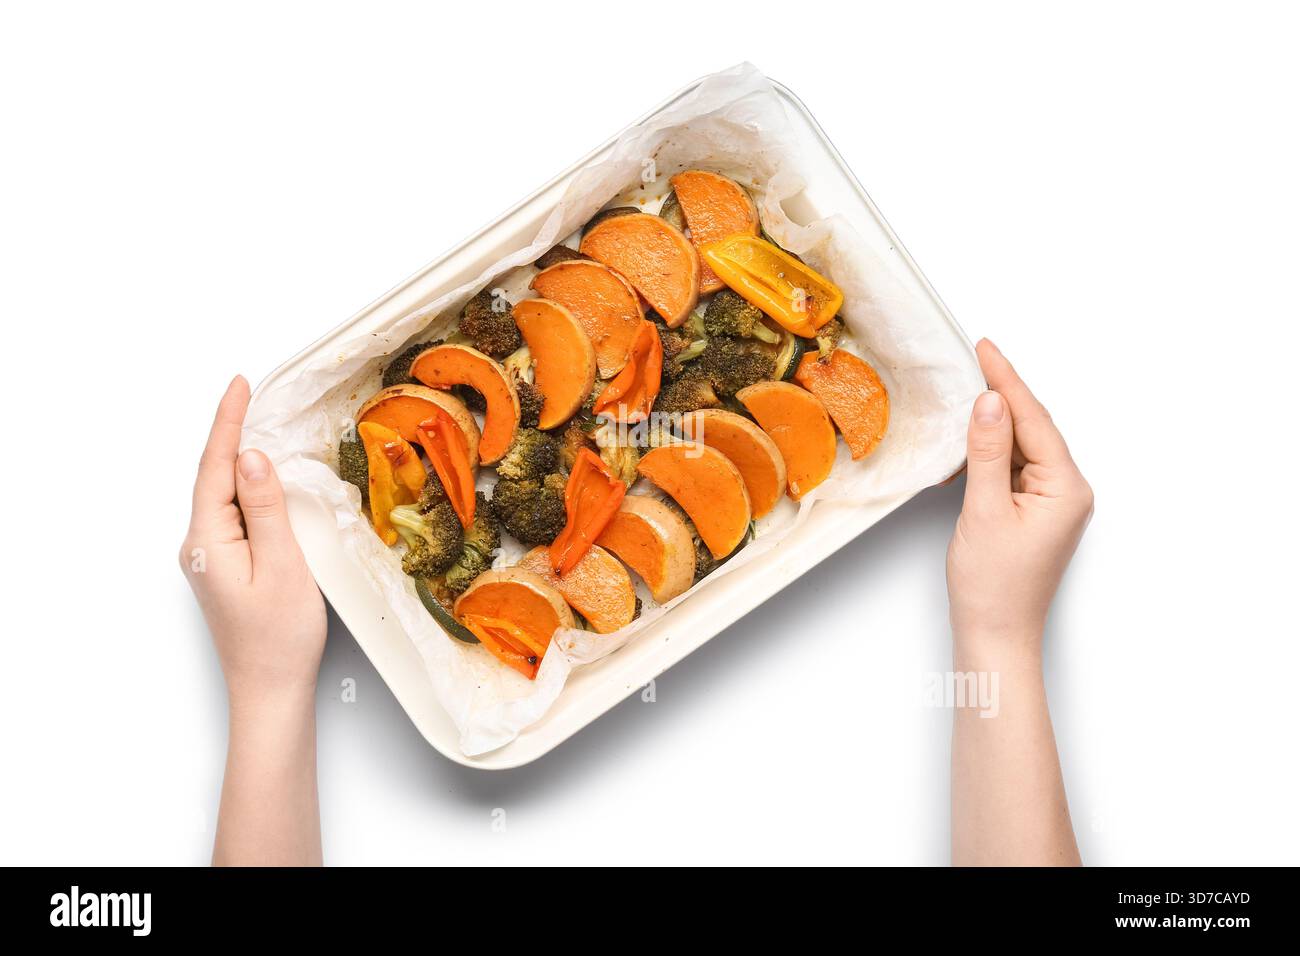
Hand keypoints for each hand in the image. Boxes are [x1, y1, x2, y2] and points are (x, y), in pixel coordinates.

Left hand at [180, 376, 325, 702]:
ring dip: (242, 460)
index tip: (239, 385)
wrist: (270, 692)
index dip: (228, 423)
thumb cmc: (279, 637)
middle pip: (216, 476)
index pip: (216, 467)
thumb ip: (265, 508)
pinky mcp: (227, 568)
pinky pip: (236, 515)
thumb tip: (252, 458)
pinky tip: (265, 481)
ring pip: (226, 496)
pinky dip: (250, 489)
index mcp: (208, 540)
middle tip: (251, 393)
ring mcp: (211, 558)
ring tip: (260, 424)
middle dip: (232, 432)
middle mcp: (201, 545)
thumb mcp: (282, 565)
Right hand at [947, 340, 1087, 865]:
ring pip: (1023, 446)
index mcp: (1066, 487)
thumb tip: (988, 402)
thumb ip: (987, 452)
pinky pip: (1016, 467)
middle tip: (976, 356)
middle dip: (1004, 392)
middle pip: (1034, 428)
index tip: (984, 348)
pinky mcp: (1035, 513)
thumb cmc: (993, 585)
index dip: (1007, 381)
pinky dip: (992, 449)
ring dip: (996, 420)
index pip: (1033, 420)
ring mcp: (1053, 502)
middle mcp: (1069, 490)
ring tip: (970, 386)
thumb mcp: (983, 510)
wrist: (996, 636)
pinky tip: (972, 437)